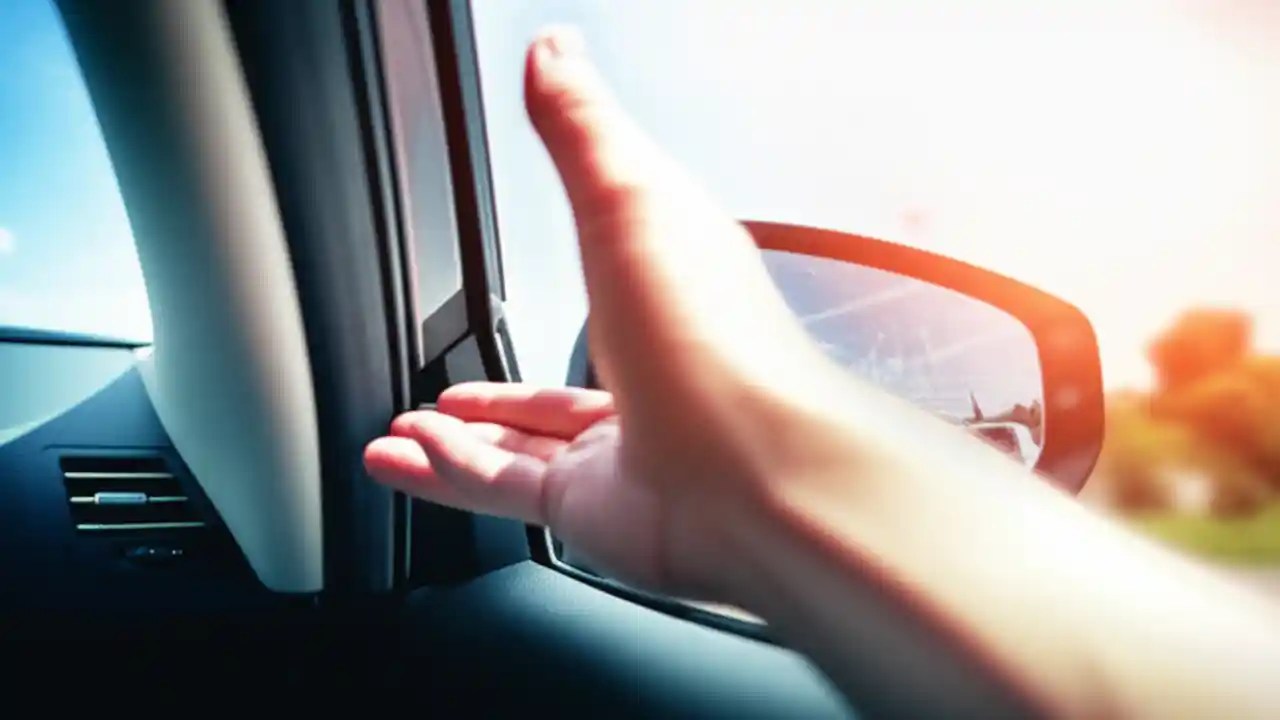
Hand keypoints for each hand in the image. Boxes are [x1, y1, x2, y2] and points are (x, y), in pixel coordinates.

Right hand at [363, 27, 864, 600]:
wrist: (762, 475)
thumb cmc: (717, 341)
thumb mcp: (629, 199)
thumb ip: (581, 130)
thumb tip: (553, 50)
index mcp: (669, 290)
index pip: (613, 263)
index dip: (566, 248)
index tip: (525, 241)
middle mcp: (651, 371)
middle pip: (560, 375)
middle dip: (497, 382)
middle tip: (449, 379)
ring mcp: (626, 444)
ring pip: (527, 442)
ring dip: (462, 432)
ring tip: (404, 423)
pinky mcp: (598, 506)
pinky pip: (506, 488)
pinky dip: (448, 475)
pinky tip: (405, 461)